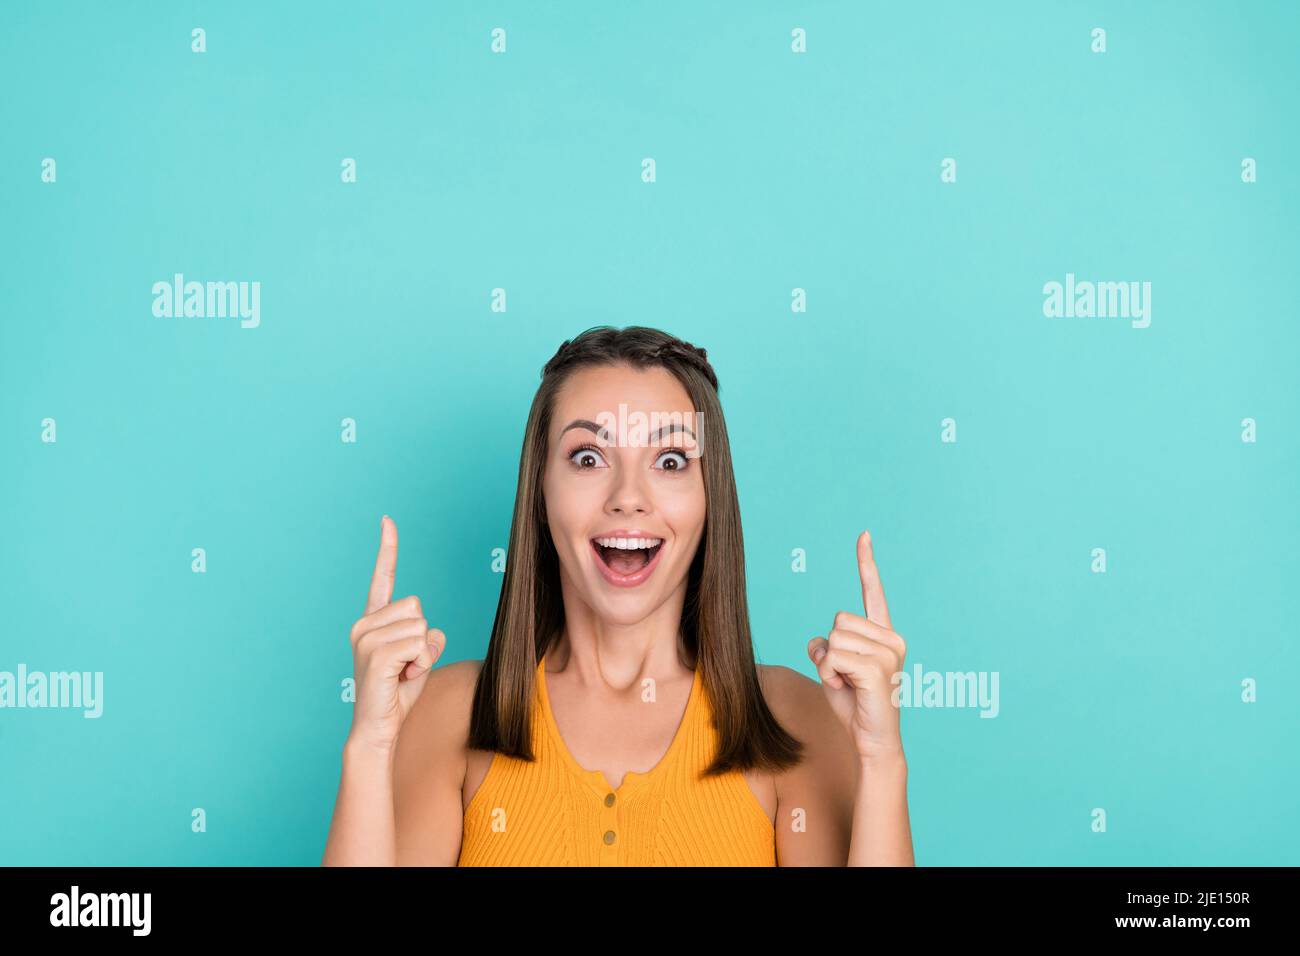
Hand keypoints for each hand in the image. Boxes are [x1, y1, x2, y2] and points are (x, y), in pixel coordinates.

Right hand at [345, 515, 445, 753]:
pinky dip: (420, 664)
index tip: (387, 520)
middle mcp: (364, 624)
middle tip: (406, 665)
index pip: (383, 578)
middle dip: (423, 638)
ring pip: (421, 627)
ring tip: (402, 674)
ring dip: (423, 654)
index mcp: (372, 620)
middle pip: (418, 607)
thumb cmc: (398, 692)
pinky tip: (401, 679)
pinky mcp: (375, 654)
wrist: (378, 728)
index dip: (387, 549)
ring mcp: (366, 638)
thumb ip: (426, 637)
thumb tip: (429, 631)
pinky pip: (419, 645)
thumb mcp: (419, 657)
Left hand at [807, 530, 906, 763]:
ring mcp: (888, 651)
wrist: (873, 741)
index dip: (866, 563)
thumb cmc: (854, 705)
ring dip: (829, 665)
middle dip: (830, 650)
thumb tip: (817, 641)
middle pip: (837, 620)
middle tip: (846, 677)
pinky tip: (849, 690)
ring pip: (833, 638)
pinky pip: (834, 657)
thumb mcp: (833, 670)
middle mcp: (891, 638)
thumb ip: (825, 649)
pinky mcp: (878, 668)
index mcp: (883, 634)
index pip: (872, 592)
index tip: (863, 535)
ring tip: (848, 685)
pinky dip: (830, 675)